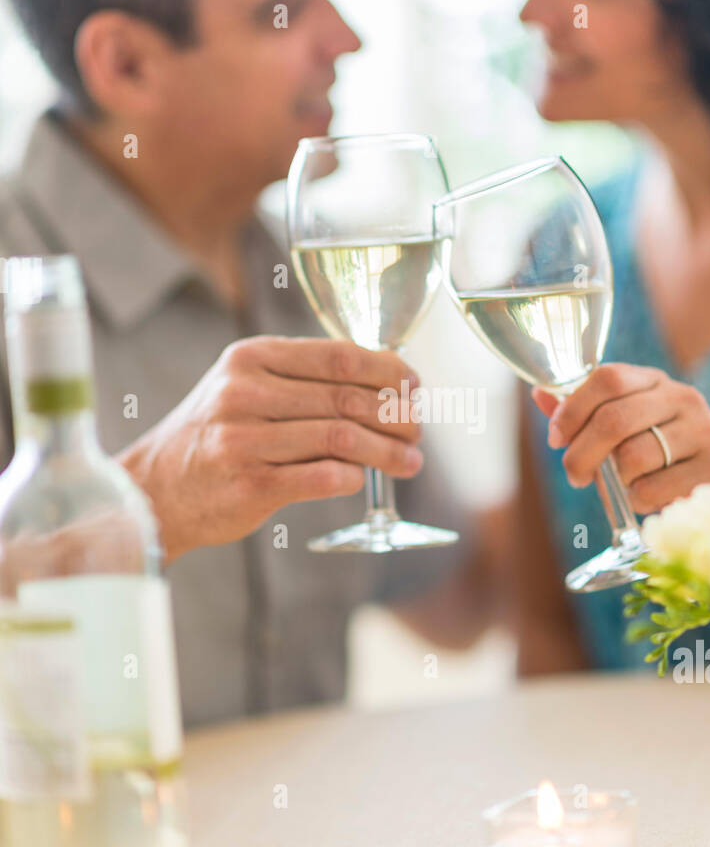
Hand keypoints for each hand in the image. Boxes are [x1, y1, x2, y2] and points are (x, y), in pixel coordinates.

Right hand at [120, 336, 423, 561]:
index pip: (339, 357)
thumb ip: (302, 379)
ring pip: (342, 438)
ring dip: (387, 452)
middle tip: (417, 431)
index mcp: (250, 358)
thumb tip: (386, 382)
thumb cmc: (214, 435)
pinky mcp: (250, 485)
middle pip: (347, 398)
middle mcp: (244, 392)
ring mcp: (244, 439)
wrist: (155, 489)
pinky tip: (363, 480)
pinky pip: (323, 477)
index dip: (388, 372)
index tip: (414, 388)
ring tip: (408, 462)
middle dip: (396, 416)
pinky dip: (353, 478)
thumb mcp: (244, 387)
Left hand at [531, 363, 709, 514]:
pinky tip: (648, 497)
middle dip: (581, 454)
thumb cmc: (665, 453)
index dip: (572, 409)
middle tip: (575, 476)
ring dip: (615, 481)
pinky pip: (652, 489)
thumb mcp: (629, 426)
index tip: (556, 438)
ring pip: (632, 457)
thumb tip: (538, 394)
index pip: (607, 377)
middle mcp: (682, 397)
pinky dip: (637, 501)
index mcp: (655, 381)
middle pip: (614, 419)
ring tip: (624, 485)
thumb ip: (585, 413)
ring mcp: (703, 431)